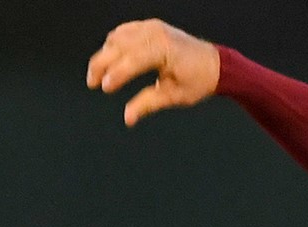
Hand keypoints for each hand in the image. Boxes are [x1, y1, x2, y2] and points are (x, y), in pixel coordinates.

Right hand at [85, 19, 221, 126]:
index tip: (104, 87)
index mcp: (164, 49)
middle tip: (93, 83)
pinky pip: (124, 32)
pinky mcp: (150, 26)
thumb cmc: (199, 80)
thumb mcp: (174, 96)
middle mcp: (156, 34)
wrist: (215, 64)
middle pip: (119, 46)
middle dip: (102, 64)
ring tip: (98, 75)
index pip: (132, 60)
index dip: (116, 74)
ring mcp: (153, 27)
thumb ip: (148, 104)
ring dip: (105, 54)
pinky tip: (109, 58)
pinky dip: (114, 44)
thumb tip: (128, 118)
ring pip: (118, 38)